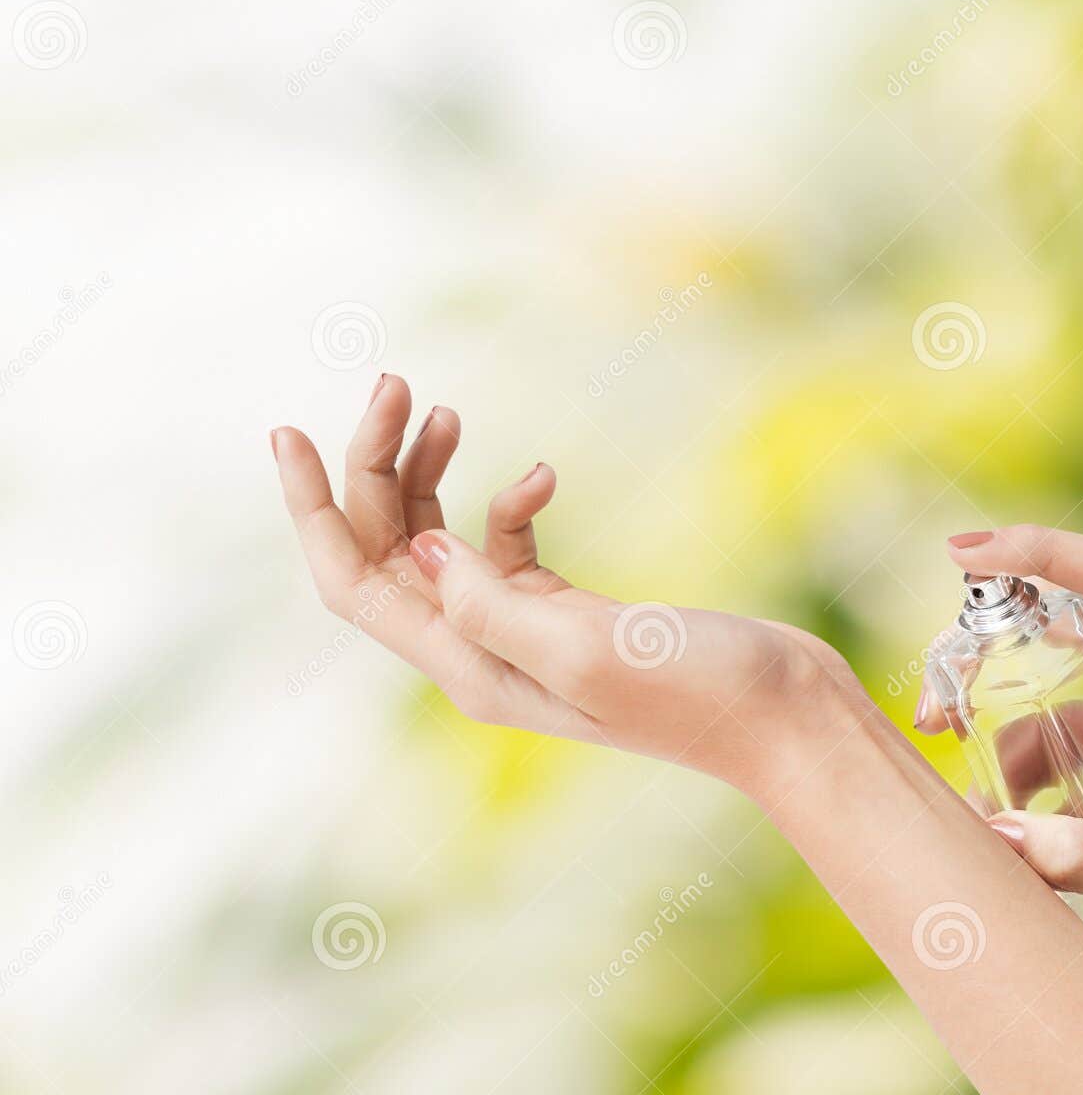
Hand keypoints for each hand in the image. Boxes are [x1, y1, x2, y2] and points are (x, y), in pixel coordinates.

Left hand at [271, 375, 870, 789]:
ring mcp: (523, 629)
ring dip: (429, 472)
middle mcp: (482, 651)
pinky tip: (547, 473)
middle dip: (377, 464)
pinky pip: (508, 543)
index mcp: (470, 667)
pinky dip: (513, 500)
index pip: (356, 582)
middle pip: (391, 548)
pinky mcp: (567, 609)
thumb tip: (419, 545)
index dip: (312, 510)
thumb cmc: (697, 690)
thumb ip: (490, 604)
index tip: (287, 433)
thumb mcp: (587, 648)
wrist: (783, 712)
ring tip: (446, 407)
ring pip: (440, 538)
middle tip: (395, 382)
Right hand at [916, 525, 1082, 978]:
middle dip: (987, 656)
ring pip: (1057, 700)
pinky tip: (1022, 832)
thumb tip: (996, 837)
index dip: (1037, 550)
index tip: (962, 554)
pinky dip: (1035, 780)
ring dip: (1006, 736)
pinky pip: (1072, 750)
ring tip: (974, 798)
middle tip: (933, 717)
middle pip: (1062, 631)